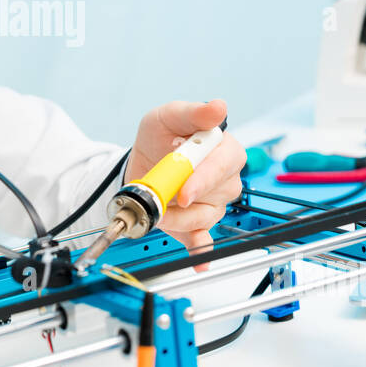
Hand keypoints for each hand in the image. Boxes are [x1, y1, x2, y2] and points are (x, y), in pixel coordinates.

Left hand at [124, 99, 244, 270]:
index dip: (205, 177)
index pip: (225, 163)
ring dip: (179, 218)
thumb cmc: (158, 138)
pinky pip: (204, 240)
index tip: (184, 188)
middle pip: (219, 192)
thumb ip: (192, 112)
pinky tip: (201, 260)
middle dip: (189, 198)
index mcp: (223, 149)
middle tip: (166, 198)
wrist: (140, 165)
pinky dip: (201, 250)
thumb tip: (218, 106)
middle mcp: (224, 178)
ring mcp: (213, 203)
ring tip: (158, 210)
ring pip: (205, 216)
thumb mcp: (167, 117)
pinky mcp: (198, 224)